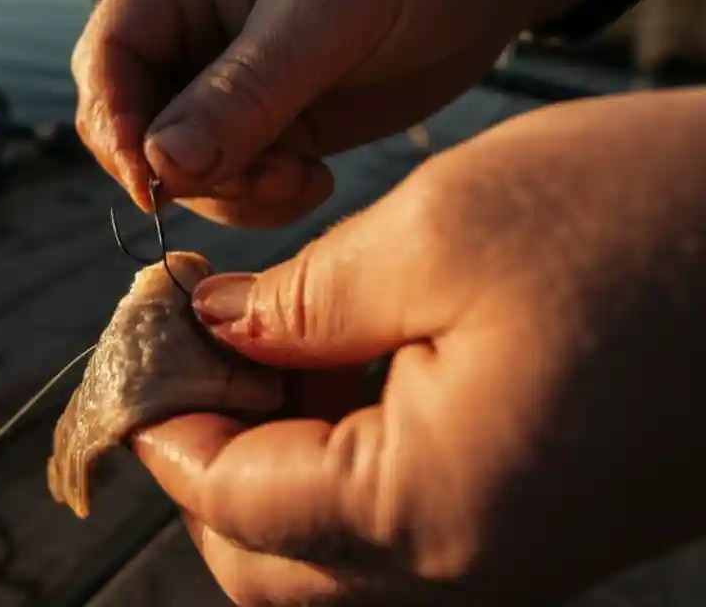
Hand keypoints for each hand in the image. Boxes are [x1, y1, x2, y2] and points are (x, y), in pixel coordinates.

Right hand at [73, 0, 616, 226]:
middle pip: (134, 123)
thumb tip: (162, 165)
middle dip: (181, 168)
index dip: (113, 120)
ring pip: (183, 168)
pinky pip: (235, 186)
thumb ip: (246, 89)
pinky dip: (262, 200)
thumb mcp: (330, 10)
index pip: (108, 54)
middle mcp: (195, 33)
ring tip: (301, 176)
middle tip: (255, 179)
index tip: (152, 179)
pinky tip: (313, 180)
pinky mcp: (275, 128)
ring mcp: (233, 87)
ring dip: (230, 192)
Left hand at [131, 90, 705, 604]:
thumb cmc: (650, 224)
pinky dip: (341, 451)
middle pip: (266, 555)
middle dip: (207, 454)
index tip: (141, 342)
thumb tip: (211, 331)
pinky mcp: (535, 522)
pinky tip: (339, 356)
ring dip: (270, 452)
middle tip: (196, 339)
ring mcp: (505, 555)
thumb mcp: (439, 232)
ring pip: (327, 548)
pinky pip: (396, 520)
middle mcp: (465, 566)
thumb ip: (297, 302)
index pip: (230, 505)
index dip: (162, 424)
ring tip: (265, 334)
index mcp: (429, 512)